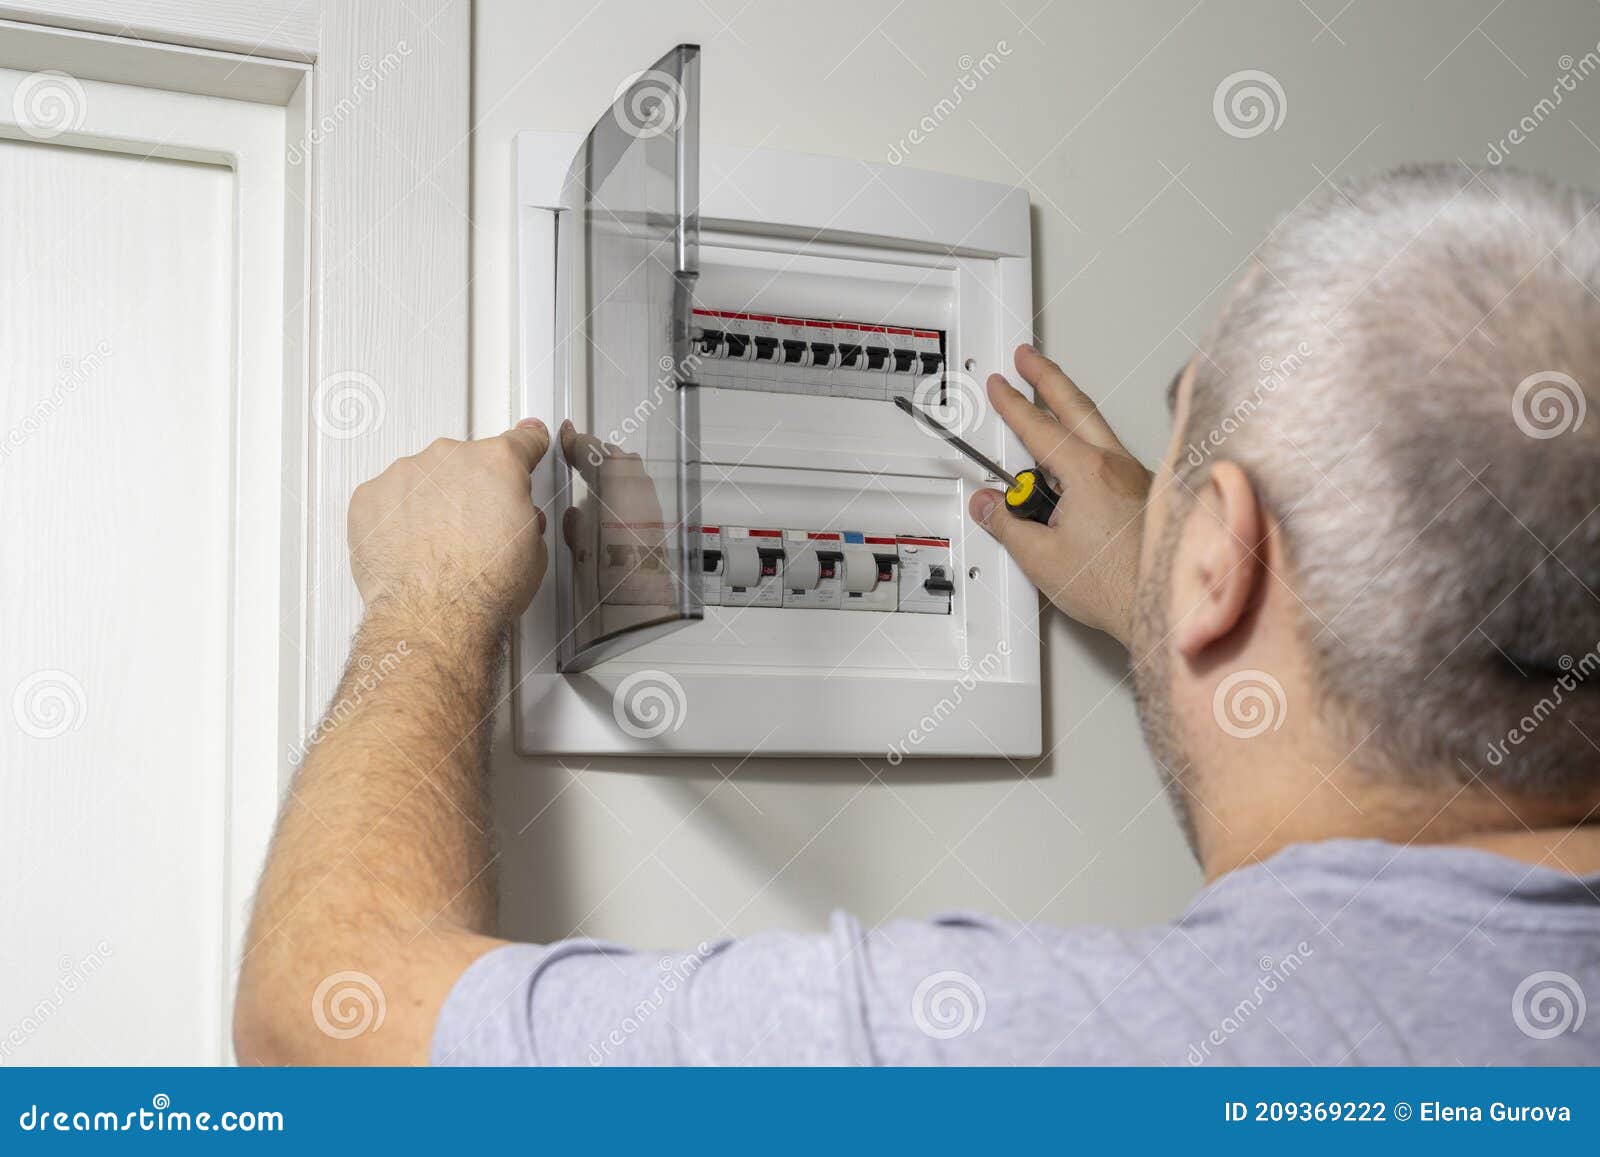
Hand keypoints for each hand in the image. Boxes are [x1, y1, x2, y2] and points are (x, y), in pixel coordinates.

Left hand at [348, 420, 550, 634]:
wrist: (434, 616)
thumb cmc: (482, 588)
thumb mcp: (533, 551)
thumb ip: (523, 516)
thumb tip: (515, 517)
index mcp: (496, 464)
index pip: (519, 441)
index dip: (527, 444)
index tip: (526, 438)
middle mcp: (449, 458)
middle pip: (464, 463)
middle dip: (471, 491)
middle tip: (475, 532)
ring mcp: (405, 474)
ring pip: (422, 479)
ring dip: (430, 504)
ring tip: (438, 549)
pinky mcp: (369, 498)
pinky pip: (386, 499)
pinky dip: (396, 519)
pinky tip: (410, 549)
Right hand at [968, 346, 1149, 646]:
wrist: (1166, 606)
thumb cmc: (1117, 586)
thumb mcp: (1041, 558)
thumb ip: (1007, 524)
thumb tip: (989, 505)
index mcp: (1089, 473)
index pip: (1038, 428)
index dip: (1012, 404)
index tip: (1000, 385)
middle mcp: (1118, 466)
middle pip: (1076, 406)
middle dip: (1047, 377)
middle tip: (1027, 357)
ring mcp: (1137, 477)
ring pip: (1097, 429)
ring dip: (1070, 409)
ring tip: (1049, 399)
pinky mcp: (1148, 493)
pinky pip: (1111, 456)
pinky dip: (1089, 447)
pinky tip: (1075, 464)